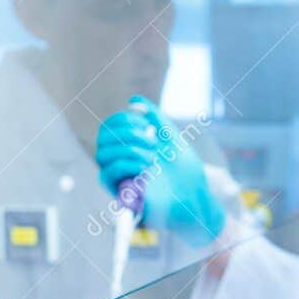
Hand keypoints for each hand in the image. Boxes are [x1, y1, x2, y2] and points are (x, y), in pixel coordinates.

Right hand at [95, 96, 224, 245]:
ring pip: (102, 154)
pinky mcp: (121, 194)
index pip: (110, 126)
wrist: (196, 198)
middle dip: (126, 132)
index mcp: (130, 146)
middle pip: (103, 137)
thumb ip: (156, 119)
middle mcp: (121, 160)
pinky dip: (126, 164)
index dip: (123, 119)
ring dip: (129, 149)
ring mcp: (120, 177)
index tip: (146, 124)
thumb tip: (134, 100)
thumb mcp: (172, 139)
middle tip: (153, 141)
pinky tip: (146, 167)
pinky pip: (106, 174)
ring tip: (153, 157)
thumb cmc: (186, 172)